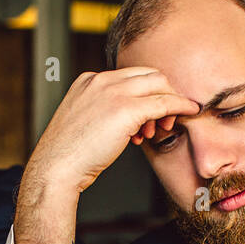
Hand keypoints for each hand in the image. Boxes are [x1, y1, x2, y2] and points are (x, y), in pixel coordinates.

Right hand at [14, 67, 198, 243]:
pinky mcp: (124, 109)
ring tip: (162, 128)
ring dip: (169, 103)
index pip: (130, 75)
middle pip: (148, 74)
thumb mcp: (84, 123)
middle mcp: (100, 80)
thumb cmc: (68, 156)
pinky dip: (180, 105)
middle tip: (164, 119)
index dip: (147, 92)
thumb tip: (133, 121)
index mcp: (88, 80)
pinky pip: (163, 102)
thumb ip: (104, 112)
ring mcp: (112, 92)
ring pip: (158, 84)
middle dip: (162, 94)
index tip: (152, 113)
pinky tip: (189, 112)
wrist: (55, 169)